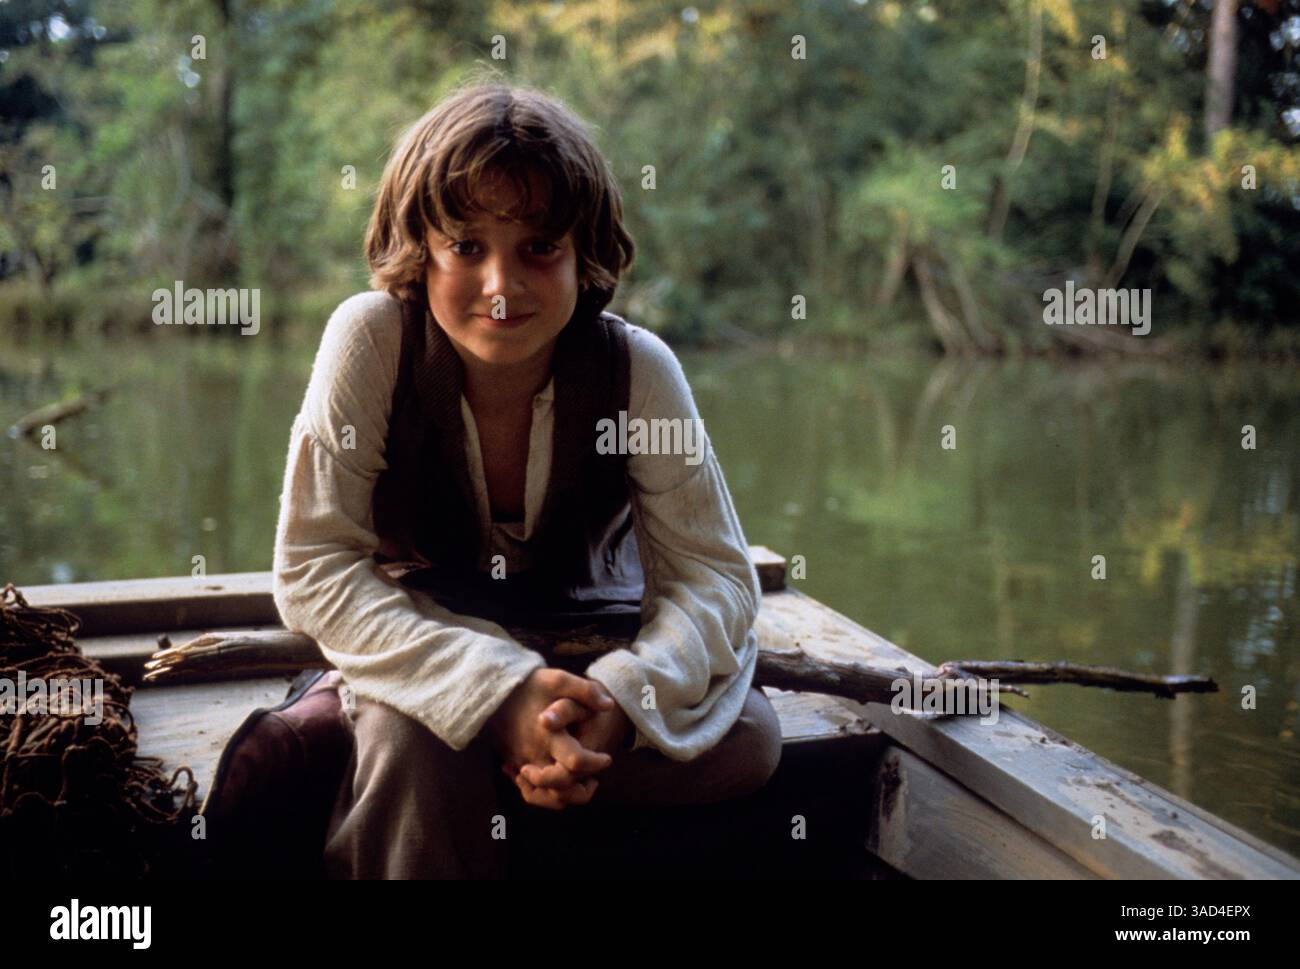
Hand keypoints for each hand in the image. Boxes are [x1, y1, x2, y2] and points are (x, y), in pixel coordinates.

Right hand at [486, 668, 614, 810]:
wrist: (491, 690)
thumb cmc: (528, 685)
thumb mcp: (558, 680)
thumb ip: (585, 692)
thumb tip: (609, 706)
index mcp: (548, 736)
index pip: (576, 762)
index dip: (596, 762)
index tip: (606, 757)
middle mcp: (534, 755)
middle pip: (562, 788)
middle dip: (583, 788)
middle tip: (595, 775)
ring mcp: (522, 762)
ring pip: (546, 796)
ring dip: (567, 796)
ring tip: (584, 782)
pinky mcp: (515, 764)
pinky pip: (531, 792)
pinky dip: (547, 795)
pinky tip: (561, 782)